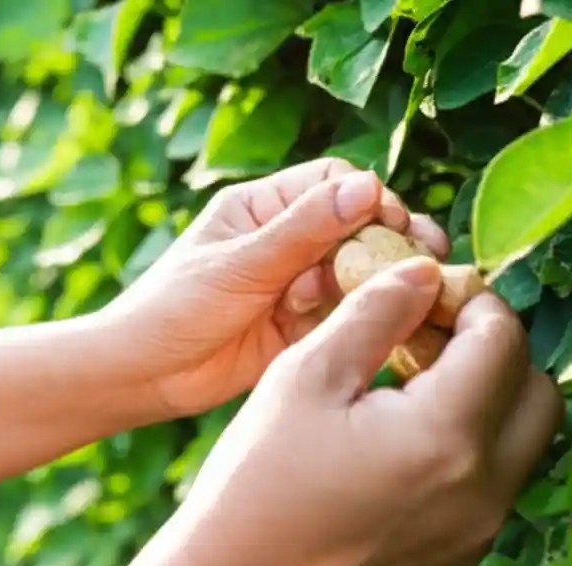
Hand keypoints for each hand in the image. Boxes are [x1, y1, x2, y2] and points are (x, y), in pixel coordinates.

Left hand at [105, 158, 448, 417]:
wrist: (143, 377)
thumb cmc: (172, 308)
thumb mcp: (240, 265)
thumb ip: (303, 230)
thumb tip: (369, 186)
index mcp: (262, 208)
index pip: (333, 183)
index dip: (369, 199)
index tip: (393, 224)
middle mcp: (285, 241)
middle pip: (356, 227)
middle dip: (390, 241)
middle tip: (428, 257)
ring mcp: (296, 285)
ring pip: (357, 272)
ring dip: (381, 281)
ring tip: (412, 294)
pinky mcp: (303, 328)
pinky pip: (348, 313)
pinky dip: (368, 316)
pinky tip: (392, 324)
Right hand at [170, 258, 562, 565]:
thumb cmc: (259, 475)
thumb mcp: (308, 373)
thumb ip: (377, 311)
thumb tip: (424, 270)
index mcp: (446, 436)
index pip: (502, 339)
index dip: (470, 299)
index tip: (426, 292)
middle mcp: (482, 489)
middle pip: (537, 390)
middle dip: (495, 349)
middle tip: (431, 335)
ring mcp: (477, 531)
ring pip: (525, 440)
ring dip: (490, 398)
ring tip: (417, 385)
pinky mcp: (461, 556)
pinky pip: (496, 484)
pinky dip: (472, 447)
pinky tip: (407, 439)